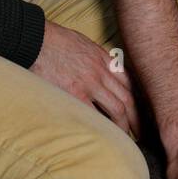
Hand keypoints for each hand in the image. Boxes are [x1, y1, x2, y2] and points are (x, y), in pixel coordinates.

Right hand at [29, 20, 140, 140]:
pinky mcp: (75, 93)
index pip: (129, 82)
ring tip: (126, 138)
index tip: (140, 111)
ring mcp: (90, 83)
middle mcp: (102, 72)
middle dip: (137, 117)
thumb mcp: (83, 44)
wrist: (36, 40)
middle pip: (128, 98)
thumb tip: (101, 71)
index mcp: (104, 59)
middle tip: (141, 132)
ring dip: (124, 126)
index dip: (137, 99)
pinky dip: (103, 127)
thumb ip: (95, 58)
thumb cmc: (54, 40)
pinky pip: (95, 115)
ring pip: (117, 109)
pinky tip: (106, 136)